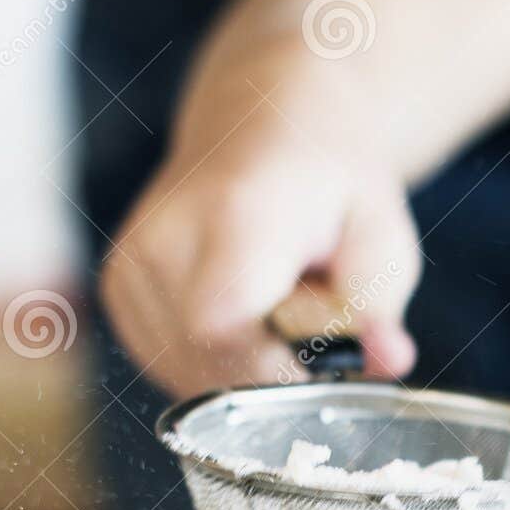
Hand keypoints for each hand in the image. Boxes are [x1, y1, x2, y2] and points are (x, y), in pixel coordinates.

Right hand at [100, 141, 421, 398]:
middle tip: (308, 333)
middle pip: (207, 363)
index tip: (321, 366)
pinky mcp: (119, 295)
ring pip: (190, 375)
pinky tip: (244, 322)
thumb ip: (379, 306)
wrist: (264, 134)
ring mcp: (131, 268)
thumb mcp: (380, 238)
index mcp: (232, 214)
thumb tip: (390, 360)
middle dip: (272, 375)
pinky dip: (218, 365)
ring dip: (246, 372)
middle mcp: (162, 237)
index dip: (273, 372)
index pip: (221, 327)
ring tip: (273, 316)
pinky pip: (175, 368)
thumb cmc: (329, 192)